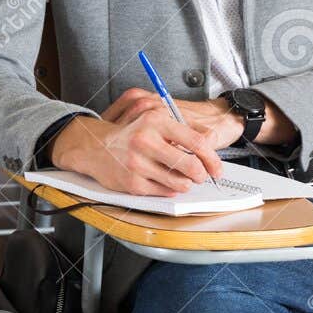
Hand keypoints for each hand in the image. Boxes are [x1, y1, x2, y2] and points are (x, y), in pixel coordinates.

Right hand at [48, 90, 223, 195]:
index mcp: (155, 121)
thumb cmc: (131, 135)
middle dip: (201, 175)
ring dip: (186, 184)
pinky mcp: (133, 182)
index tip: (216, 168)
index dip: (212, 159)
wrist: (96, 147)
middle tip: (200, 176)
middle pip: (191, 166)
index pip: (196, 142)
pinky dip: (170, 189)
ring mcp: (138, 163)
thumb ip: (182, 129)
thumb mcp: (154, 121)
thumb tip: (212, 141)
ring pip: (180, 183)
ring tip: (181, 178)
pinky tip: (163, 180)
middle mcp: (145, 140)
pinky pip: (165, 192)